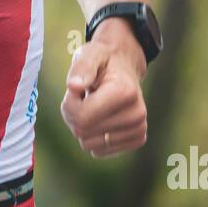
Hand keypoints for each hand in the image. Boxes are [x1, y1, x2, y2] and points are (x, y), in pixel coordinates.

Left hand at [60, 24, 147, 156]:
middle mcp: (137, 114)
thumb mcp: (90, 54)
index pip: (82, 117)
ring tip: (92, 107)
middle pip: (83, 132)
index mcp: (125, 93)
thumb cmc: (104, 60)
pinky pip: (99, 152)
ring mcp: (139, 129)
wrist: (124, 66)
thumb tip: (74, 86)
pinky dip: (93, 138)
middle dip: (73, 116)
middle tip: (82, 98)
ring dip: (82, 128)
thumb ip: (82, 68)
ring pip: (89, 145)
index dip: (69, 105)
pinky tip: (101, 119)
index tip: (75, 90)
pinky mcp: (137, 140)